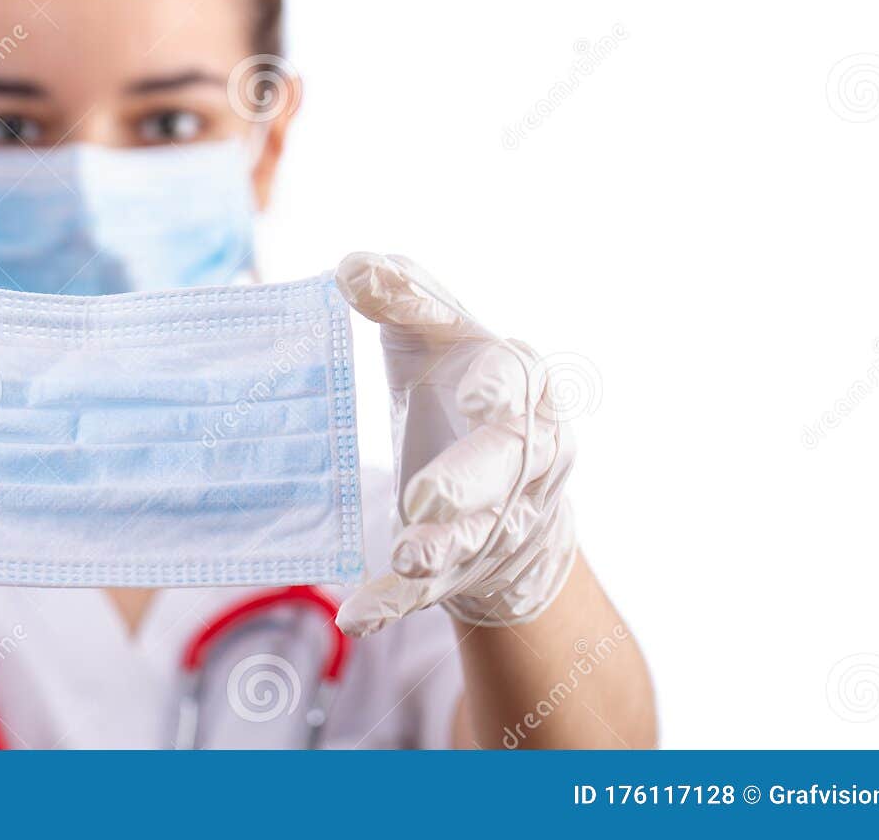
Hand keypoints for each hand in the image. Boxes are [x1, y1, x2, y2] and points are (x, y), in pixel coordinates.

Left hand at [333, 252, 576, 636]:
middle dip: (469, 484)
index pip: (517, 380)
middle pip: (506, 471)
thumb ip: (404, 297)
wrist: (505, 483)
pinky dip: (396, 603)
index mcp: (520, 385)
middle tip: (425, 497)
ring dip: (440, 549)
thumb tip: (353, 262)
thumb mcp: (437, 335)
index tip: (483, 393)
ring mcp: (500, 516)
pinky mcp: (465, 565)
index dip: (503, 388)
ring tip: (405, 554)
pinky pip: (433, 590)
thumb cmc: (460, 387)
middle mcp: (524, 455)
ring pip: (475, 537)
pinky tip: (359, 615)